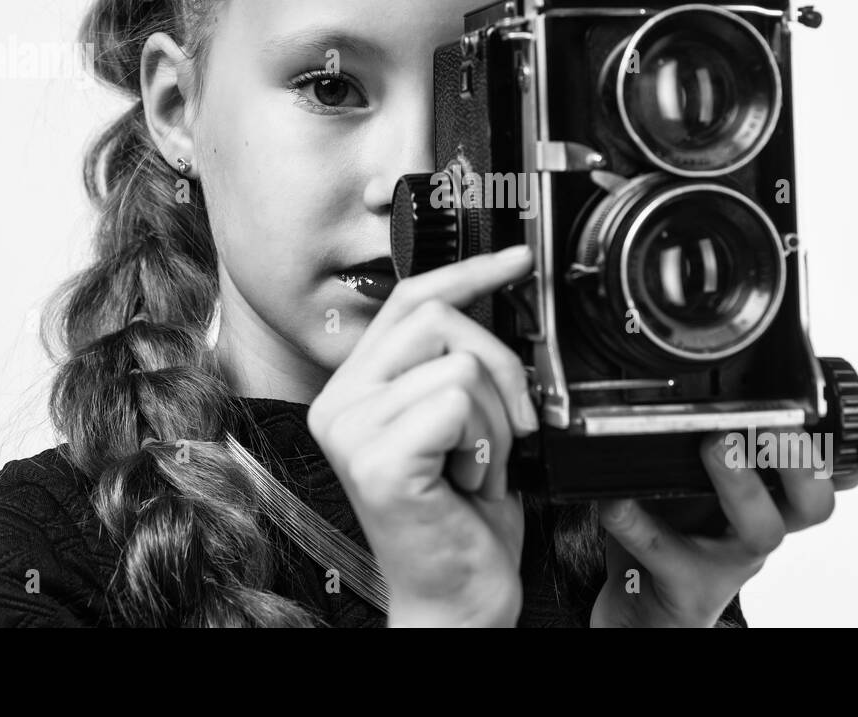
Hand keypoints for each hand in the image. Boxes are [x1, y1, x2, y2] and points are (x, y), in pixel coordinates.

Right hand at [308, 245, 539, 626]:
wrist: (458, 595)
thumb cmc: (461, 516)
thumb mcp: (459, 422)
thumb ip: (456, 361)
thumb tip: (497, 292)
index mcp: (355, 387)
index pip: (410, 299)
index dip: (469, 272)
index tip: (518, 261)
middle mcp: (339, 403)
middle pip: (438, 318)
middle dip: (499, 368)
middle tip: (508, 426)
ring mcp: (351, 431)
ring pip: (459, 364)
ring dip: (496, 422)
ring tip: (478, 466)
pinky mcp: (376, 462)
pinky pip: (457, 404)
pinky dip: (486, 446)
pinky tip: (469, 483)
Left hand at [590, 424, 857, 626]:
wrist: (649, 603)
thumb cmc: (685, 528)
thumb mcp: (715, 479)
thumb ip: (733, 436)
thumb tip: (732, 379)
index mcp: (777, 499)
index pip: (833, 475)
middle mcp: (766, 528)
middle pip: (814, 504)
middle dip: (802, 461)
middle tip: (773, 425)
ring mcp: (731, 559)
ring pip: (761, 530)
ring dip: (741, 482)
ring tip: (714, 447)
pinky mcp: (688, 582)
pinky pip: (662, 549)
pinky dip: (635, 520)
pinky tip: (615, 498)